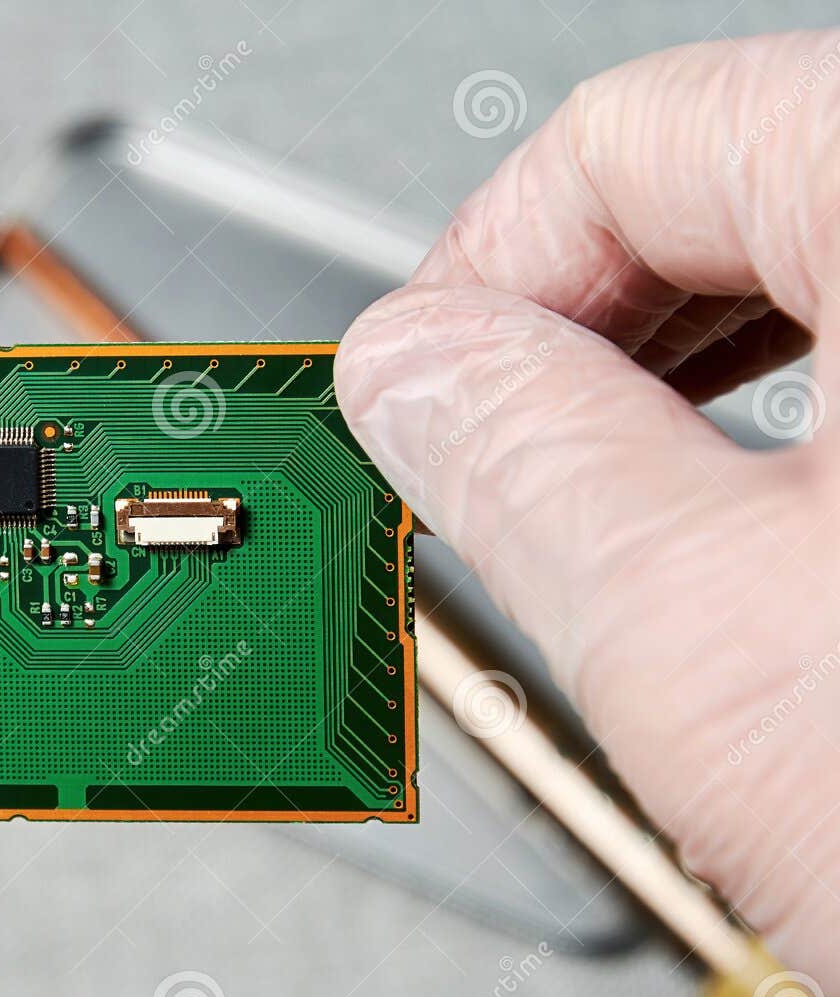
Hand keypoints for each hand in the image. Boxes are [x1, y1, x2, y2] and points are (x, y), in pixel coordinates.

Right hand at [338, 29, 839, 996]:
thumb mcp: (715, 646)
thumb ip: (519, 462)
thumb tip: (413, 370)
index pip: (640, 134)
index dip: (487, 270)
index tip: (430, 390)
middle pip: (751, 174)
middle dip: (585, 328)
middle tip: (500, 450)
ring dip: (698, 372)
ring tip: (625, 497)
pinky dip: (823, 414)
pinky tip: (783, 511)